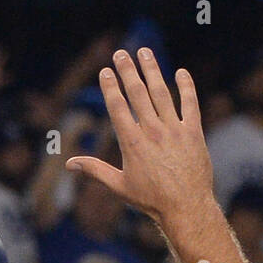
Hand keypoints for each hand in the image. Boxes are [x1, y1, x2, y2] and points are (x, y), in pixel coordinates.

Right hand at [66, 48, 210, 233]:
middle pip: (138, 94)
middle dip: (128, 71)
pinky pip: (191, 104)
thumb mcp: (119, 186)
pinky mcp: (193, 133)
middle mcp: (152, 132)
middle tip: (121, 54)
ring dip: (152, 70)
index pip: (118, 107)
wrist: (186, 209)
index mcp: (132, 143)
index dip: (111, 87)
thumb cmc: (151, 200)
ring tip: (145, 53)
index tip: (106, 71)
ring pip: (162, 93)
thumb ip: (95, 170)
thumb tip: (69, 164)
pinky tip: (181, 73)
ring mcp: (174, 130)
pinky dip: (186, 87)